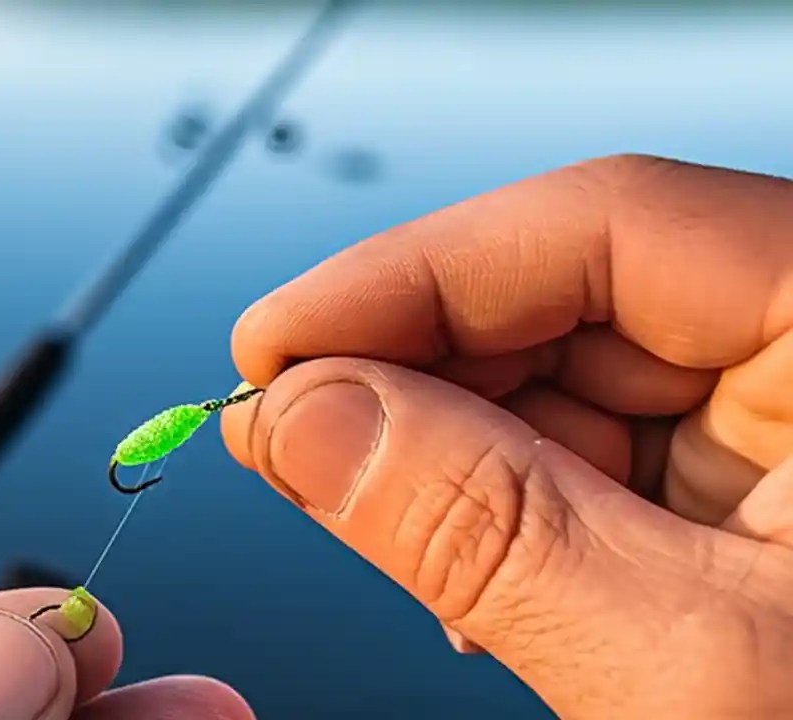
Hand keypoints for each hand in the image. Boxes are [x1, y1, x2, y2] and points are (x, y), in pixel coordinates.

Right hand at [221, 154, 792, 718]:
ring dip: (452, 450)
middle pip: (576, 296)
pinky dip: (510, 506)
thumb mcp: (688, 670)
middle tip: (290, 436)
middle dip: (414, 369)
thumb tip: (300, 420)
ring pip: (572, 380)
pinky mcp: (762, 493)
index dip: (415, 271)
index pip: (612, 228)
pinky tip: (469, 571)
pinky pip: (602, 458)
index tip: (275, 341)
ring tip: (377, 519)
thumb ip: (481, 528)